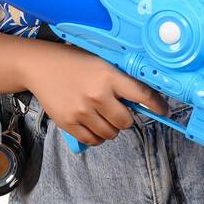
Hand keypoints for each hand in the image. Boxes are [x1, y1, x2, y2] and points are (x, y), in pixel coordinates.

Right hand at [20, 40, 167, 147]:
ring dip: (112, 128)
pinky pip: (92, 140)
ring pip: (110, 133)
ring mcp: (82, 111)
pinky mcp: (68, 123)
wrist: (39, 66)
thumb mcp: (101, 62)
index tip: (164, 111)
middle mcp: (97, 95)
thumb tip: (142, 100)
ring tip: (103, 115)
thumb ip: (120, 80)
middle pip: (126, 121)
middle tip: (119, 110)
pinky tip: (94, 124)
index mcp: (108, 76)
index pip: (142, 95)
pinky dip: (97, 136)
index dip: (157, 105)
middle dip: (126, 118)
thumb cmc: (73, 62)